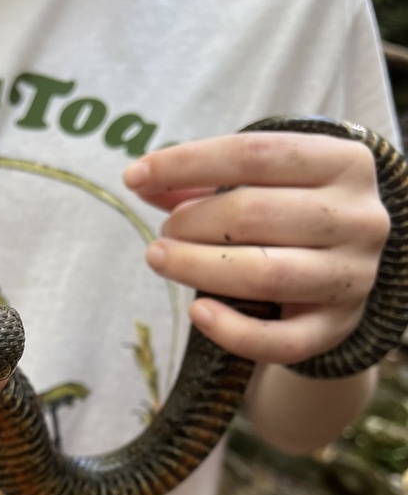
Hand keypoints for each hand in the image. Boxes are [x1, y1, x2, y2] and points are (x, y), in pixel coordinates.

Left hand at [123, 130, 390, 365]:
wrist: (348, 267)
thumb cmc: (296, 214)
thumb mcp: (265, 183)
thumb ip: (205, 180)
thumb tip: (142, 180)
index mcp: (345, 164)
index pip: (254, 154)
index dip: (186, 162)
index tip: (134, 176)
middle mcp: (359, 218)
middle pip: (253, 213)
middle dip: (190, 222)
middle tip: (164, 233)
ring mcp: (352, 277)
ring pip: (264, 274)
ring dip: (196, 267)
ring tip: (161, 259)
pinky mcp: (337, 329)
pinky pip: (281, 341)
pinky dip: (231, 330)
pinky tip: (197, 311)